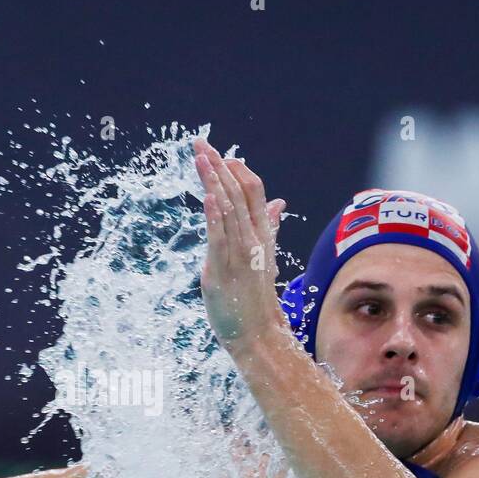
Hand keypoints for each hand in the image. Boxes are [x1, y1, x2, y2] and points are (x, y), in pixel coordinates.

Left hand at [193, 138, 286, 348]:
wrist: (260, 334)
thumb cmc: (258, 298)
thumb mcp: (266, 257)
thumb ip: (269, 227)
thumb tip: (277, 202)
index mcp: (263, 235)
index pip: (254, 192)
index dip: (238, 170)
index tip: (222, 154)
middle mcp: (253, 241)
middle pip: (238, 194)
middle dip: (218, 166)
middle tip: (200, 143)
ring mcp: (239, 255)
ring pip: (227, 210)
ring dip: (213, 180)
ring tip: (200, 157)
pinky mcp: (222, 270)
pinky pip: (219, 238)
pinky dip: (214, 215)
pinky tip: (208, 195)